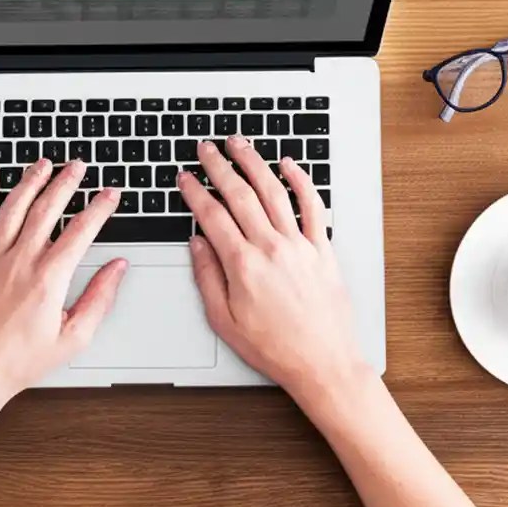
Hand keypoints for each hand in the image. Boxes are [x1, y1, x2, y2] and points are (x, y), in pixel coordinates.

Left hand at [0, 159, 127, 409]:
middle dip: (66, 183)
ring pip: (12, 209)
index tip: (109, 194)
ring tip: (43, 164)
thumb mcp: (73, 338)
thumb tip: (116, 269)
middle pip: (46, 210)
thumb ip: (99, 298)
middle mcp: (19, 262)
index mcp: (48, 279)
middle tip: (77, 166)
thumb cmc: (19, 363)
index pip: (80, 232)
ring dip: (30, 182)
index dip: (99, 208)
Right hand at [177, 137, 364, 397]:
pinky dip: (301, 181)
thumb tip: (197, 244)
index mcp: (243, 265)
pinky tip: (289, 165)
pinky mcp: (322, 249)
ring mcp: (300, 245)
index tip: (185, 177)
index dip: (195, 192)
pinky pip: (312, 206)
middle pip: (240, 194)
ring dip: (254, 163)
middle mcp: (272, 248)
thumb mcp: (224, 320)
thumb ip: (207, 277)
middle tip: (206, 148)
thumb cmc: (275, 347)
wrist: (322, 362)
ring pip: (274, 191)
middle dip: (219, 166)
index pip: (212, 216)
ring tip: (240, 144)